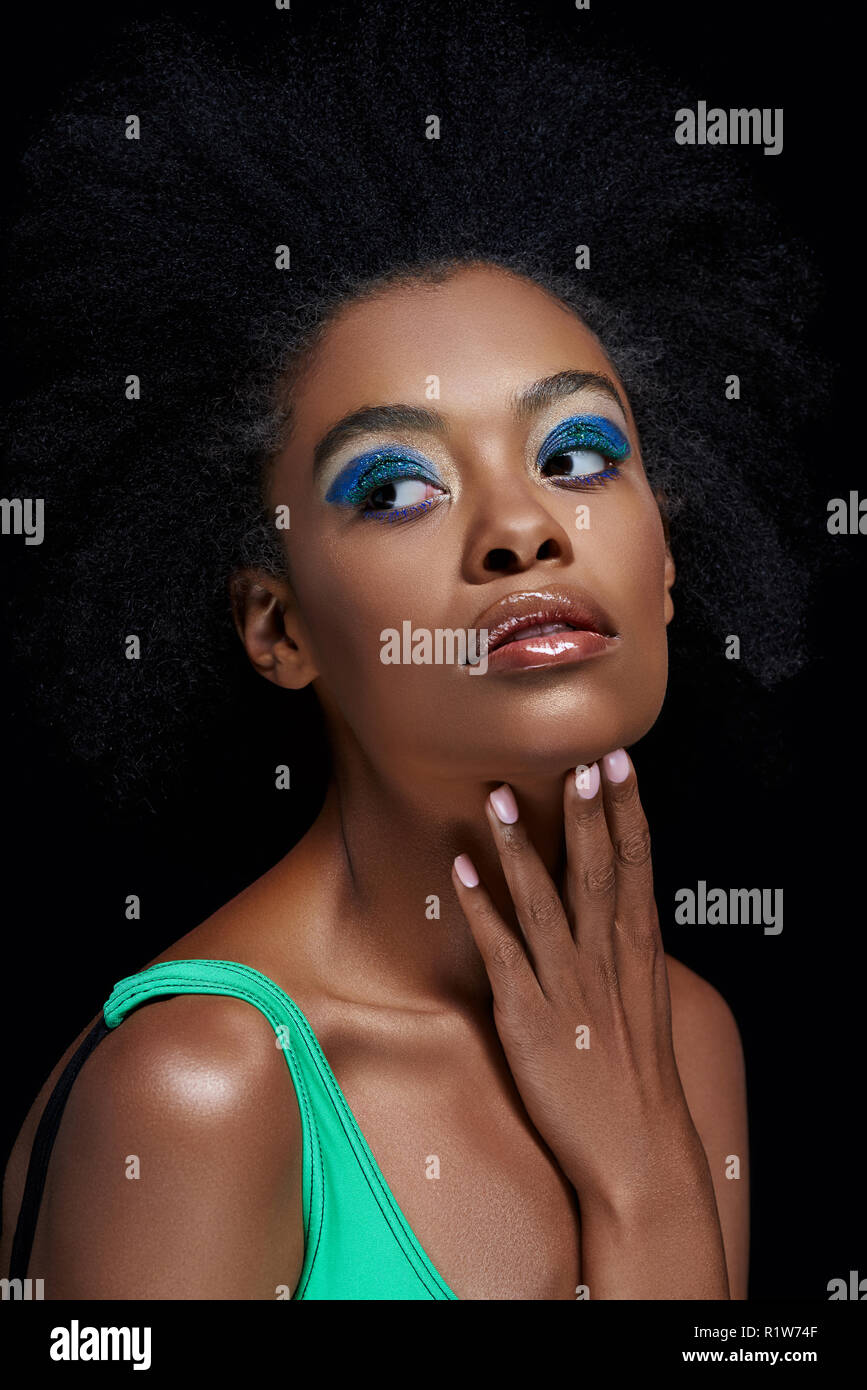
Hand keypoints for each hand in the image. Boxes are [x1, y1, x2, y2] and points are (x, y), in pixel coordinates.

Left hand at [451, 748, 709, 1216]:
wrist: (639, 1153)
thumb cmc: (638, 1077)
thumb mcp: (644, 1000)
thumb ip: (625, 948)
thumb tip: (613, 907)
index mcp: (639, 951)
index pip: (638, 863)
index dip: (626, 808)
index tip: (618, 760)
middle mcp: (607, 960)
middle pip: (598, 870)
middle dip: (586, 810)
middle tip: (578, 755)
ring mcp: (568, 987)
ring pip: (545, 901)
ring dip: (521, 846)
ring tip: (498, 796)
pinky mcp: (530, 1019)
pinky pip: (502, 952)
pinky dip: (482, 908)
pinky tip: (462, 870)